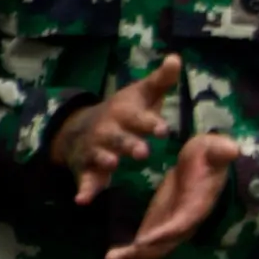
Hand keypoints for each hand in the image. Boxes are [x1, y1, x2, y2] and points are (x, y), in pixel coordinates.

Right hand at [50, 56, 180, 203]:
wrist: (82, 125)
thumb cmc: (125, 110)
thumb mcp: (143, 94)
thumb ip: (162, 81)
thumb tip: (176, 58)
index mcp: (125, 113)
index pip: (139, 118)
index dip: (150, 123)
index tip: (163, 130)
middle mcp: (108, 131)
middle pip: (118, 138)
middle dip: (128, 143)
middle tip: (143, 152)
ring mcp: (95, 149)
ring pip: (98, 155)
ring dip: (104, 160)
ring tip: (111, 164)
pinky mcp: (86, 168)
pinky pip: (85, 179)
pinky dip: (83, 189)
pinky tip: (82, 200)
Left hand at [98, 133, 238, 258]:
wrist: (204, 163)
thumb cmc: (209, 155)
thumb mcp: (215, 149)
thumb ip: (221, 151)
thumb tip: (232, 150)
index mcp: (196, 206)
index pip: (181, 223)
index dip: (164, 234)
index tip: (142, 242)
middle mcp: (182, 224)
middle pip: (161, 245)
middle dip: (138, 255)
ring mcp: (168, 228)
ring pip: (149, 252)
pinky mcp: (156, 227)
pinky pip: (141, 248)